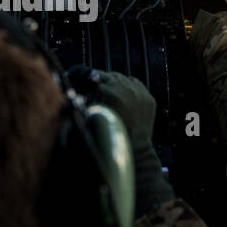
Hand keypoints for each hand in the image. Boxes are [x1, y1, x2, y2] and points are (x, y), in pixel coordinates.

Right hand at [67, 68, 175, 215]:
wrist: (135, 149)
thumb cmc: (111, 137)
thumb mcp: (94, 116)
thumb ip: (86, 101)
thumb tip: (77, 91)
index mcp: (113, 93)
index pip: (95, 77)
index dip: (87, 80)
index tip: (83, 82)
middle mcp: (128, 89)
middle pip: (109, 76)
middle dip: (101, 82)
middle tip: (95, 90)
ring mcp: (141, 92)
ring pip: (123, 78)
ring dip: (115, 84)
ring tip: (109, 95)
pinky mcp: (149, 97)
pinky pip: (135, 85)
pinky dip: (128, 88)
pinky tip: (123, 97)